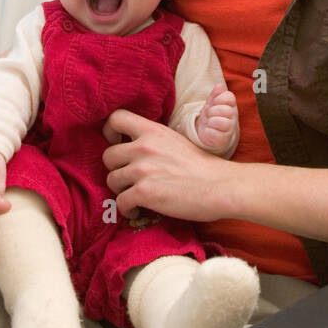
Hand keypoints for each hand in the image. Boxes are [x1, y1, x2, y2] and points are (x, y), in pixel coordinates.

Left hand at [100, 109, 236, 221]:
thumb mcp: (175, 141)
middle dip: (116, 169)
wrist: (220, 186)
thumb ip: (153, 141)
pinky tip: (138, 209)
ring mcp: (142, 170)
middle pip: (107, 156)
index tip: (117, 143)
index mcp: (153, 131)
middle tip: (129, 177)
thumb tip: (133, 149)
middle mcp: (144, 147)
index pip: (116, 118)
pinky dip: (127, 208)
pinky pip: (121, 202)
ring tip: (135, 195)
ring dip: (121, 190)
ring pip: (111, 180)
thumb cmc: (202, 166)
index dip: (110, 132)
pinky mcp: (144, 192)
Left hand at [195, 83, 237, 153]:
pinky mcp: (223, 138)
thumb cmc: (211, 114)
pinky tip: (209, 130)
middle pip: (225, 110)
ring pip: (221, 122)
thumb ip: (215, 94)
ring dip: (210, 121)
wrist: (207, 131)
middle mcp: (233, 116)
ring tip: (209, 122)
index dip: (219, 99)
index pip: (229, 97)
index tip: (213, 103)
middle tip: (209, 114)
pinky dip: (208, 131)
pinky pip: (215, 133)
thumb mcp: (211, 102)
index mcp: (231, 105)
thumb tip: (219, 86)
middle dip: (212, 111)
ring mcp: (229, 128)